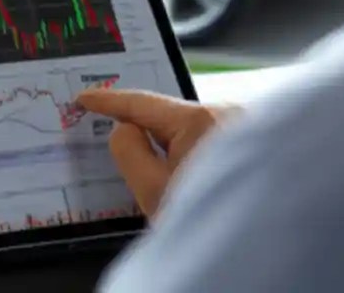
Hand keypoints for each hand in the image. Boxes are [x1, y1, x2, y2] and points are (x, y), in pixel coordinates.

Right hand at [75, 89, 237, 217]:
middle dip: (145, 129)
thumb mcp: (152, 189)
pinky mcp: (251, 141)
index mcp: (200, 120)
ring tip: (167, 178)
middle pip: (169, 116)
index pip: (143, 103)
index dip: (109, 101)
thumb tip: (126, 129)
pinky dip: (192, 153)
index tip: (86, 98)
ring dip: (172, 146)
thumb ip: (128, 151)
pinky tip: (188, 177)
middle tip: (121, 142)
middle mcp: (225, 113)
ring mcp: (241, 125)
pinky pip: (208, 139)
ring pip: (190, 129)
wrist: (257, 246)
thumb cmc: (208, 221)